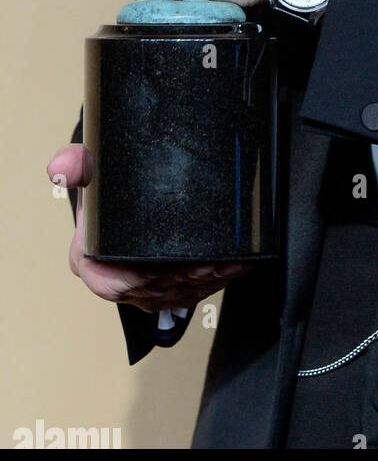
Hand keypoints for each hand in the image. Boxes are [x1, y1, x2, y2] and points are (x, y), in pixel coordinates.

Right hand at [48, 143, 251, 312]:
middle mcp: (118, 281)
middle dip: (182, 280)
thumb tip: (60, 167)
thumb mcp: (90, 171)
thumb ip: (77, 166)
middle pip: (152, 290)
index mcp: (91, 261)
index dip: (142, 280)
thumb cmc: (106, 189)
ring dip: (204, 282)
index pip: (113, 283)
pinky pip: (193, 291)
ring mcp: (146, 289)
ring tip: (227, 265)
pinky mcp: (169, 289)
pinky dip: (217, 280)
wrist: (121, 196)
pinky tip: (235, 267)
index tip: (171, 266)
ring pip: (176, 294)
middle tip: (210, 264)